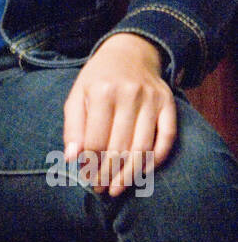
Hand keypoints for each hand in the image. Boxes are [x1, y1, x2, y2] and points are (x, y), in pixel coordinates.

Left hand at [63, 33, 176, 196]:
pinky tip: (142, 172)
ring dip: (130, 174)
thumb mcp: (77, 95)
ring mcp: (152, 100)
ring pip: (143, 148)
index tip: (86, 179)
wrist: (130, 52)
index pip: (95, 141)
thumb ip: (72, 126)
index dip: (90, 165)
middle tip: (100, 189)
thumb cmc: (98, 79)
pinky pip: (167, 139)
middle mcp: (129, 95)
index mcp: (101, 92)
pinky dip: (156, 160)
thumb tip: (71, 158)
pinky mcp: (169, 103)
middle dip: (107, 174)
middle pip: (119, 148)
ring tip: (117, 189)